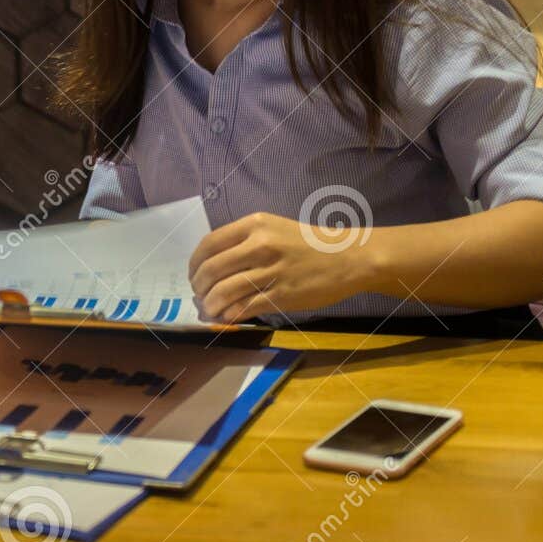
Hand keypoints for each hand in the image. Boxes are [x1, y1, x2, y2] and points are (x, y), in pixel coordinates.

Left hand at [187, 212, 365, 322]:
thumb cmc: (308, 243)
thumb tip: (212, 264)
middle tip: (199, 295)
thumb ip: (244, 241)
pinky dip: (229, 315)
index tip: (194, 275)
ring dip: (210, 303)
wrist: (348, 257)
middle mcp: (259, 245)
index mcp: (254, 225)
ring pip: (224, 291)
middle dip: (199, 286)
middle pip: (212, 269)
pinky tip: (226, 317)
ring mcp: (271, 271)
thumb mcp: (273, 228)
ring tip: (209, 308)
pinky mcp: (282, 295)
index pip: (209, 244)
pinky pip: (244, 308)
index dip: (195, 263)